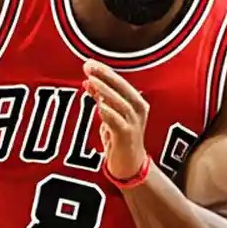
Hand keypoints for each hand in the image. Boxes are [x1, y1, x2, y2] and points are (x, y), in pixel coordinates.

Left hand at [82, 60, 147, 180]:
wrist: (129, 165)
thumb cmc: (120, 137)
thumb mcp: (110, 114)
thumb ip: (101, 98)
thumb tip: (88, 80)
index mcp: (137, 102)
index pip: (121, 82)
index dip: (106, 71)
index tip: (90, 63)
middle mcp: (139, 111)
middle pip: (123, 89)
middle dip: (106, 76)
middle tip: (89, 67)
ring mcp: (134, 124)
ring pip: (121, 103)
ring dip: (106, 91)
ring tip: (92, 81)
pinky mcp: (127, 137)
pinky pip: (118, 123)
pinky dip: (109, 113)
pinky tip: (99, 106)